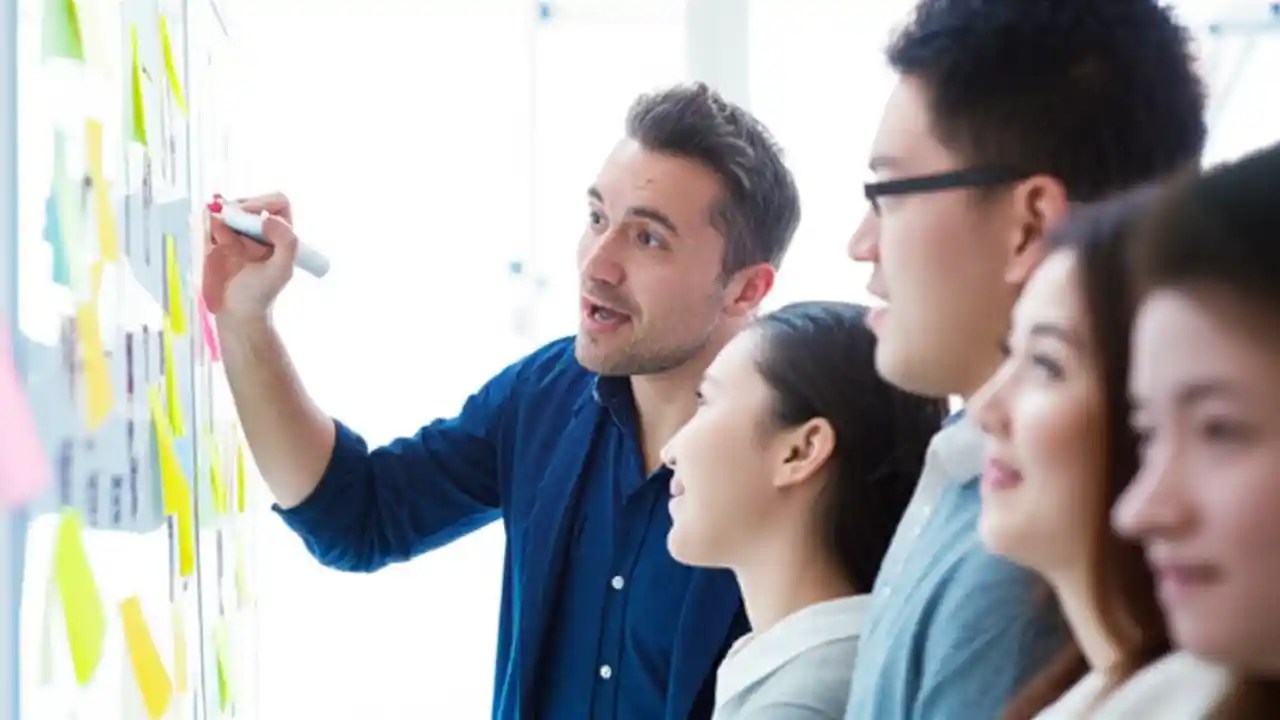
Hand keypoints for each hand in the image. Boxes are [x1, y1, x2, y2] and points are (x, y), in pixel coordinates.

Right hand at [203, 192, 298, 319]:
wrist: (236, 312)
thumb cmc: (261, 294)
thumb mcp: (281, 271)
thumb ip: (286, 243)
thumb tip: (269, 218)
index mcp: (281, 235)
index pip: (278, 204)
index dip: (264, 202)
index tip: (248, 215)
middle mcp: (261, 231)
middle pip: (252, 203)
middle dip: (240, 206)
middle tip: (227, 214)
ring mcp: (239, 234)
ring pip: (231, 209)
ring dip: (223, 210)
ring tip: (214, 217)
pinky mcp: (220, 240)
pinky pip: (214, 221)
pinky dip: (209, 218)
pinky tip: (208, 224)